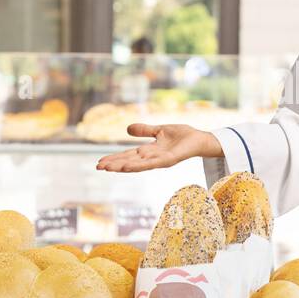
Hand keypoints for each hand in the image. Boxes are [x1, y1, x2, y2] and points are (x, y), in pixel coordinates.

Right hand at [95, 124, 223, 172]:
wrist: (200, 139)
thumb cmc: (183, 136)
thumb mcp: (159, 130)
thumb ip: (145, 130)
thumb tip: (127, 129)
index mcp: (150, 151)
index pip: (128, 155)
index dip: (115, 158)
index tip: (100, 162)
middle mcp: (152, 157)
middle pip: (129, 161)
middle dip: (114, 164)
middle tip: (98, 167)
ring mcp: (160, 160)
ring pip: (137, 164)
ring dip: (122, 166)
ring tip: (108, 168)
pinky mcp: (168, 160)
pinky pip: (151, 163)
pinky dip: (138, 165)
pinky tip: (126, 166)